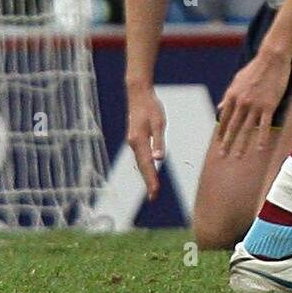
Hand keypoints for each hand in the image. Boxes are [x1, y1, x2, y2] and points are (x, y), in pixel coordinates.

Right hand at [126, 86, 165, 201]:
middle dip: (148, 182)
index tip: (155, 192)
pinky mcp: (135, 139)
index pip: (147, 164)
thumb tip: (159, 159)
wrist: (138, 95)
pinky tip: (149, 172)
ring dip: (146, 176)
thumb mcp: (159, 122)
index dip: (151, 179)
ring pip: (140, 163)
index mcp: (139, 140)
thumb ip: (159, 141)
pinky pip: (140, 157)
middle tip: (154, 197)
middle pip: (142, 167)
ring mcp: (132, 142)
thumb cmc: (151, 107)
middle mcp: (133, 143)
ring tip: (153, 189)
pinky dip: (144, 167)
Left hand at [217, 50, 289, 157]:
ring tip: (237, 156)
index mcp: (232, 96)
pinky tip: (259, 148)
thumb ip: (228, 96)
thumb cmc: (255, 68)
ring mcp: (255, 105)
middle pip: (233, 127)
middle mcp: (241, 102)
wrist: (272, 58)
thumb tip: (219, 107)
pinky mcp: (269, 106)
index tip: (219, 142)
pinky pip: (264, 126)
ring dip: (241, 145)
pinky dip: (261, 138)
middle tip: (223, 155)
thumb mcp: (237, 80)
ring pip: (246, 129)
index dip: (221, 131)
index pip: (224, 118)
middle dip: (227, 143)